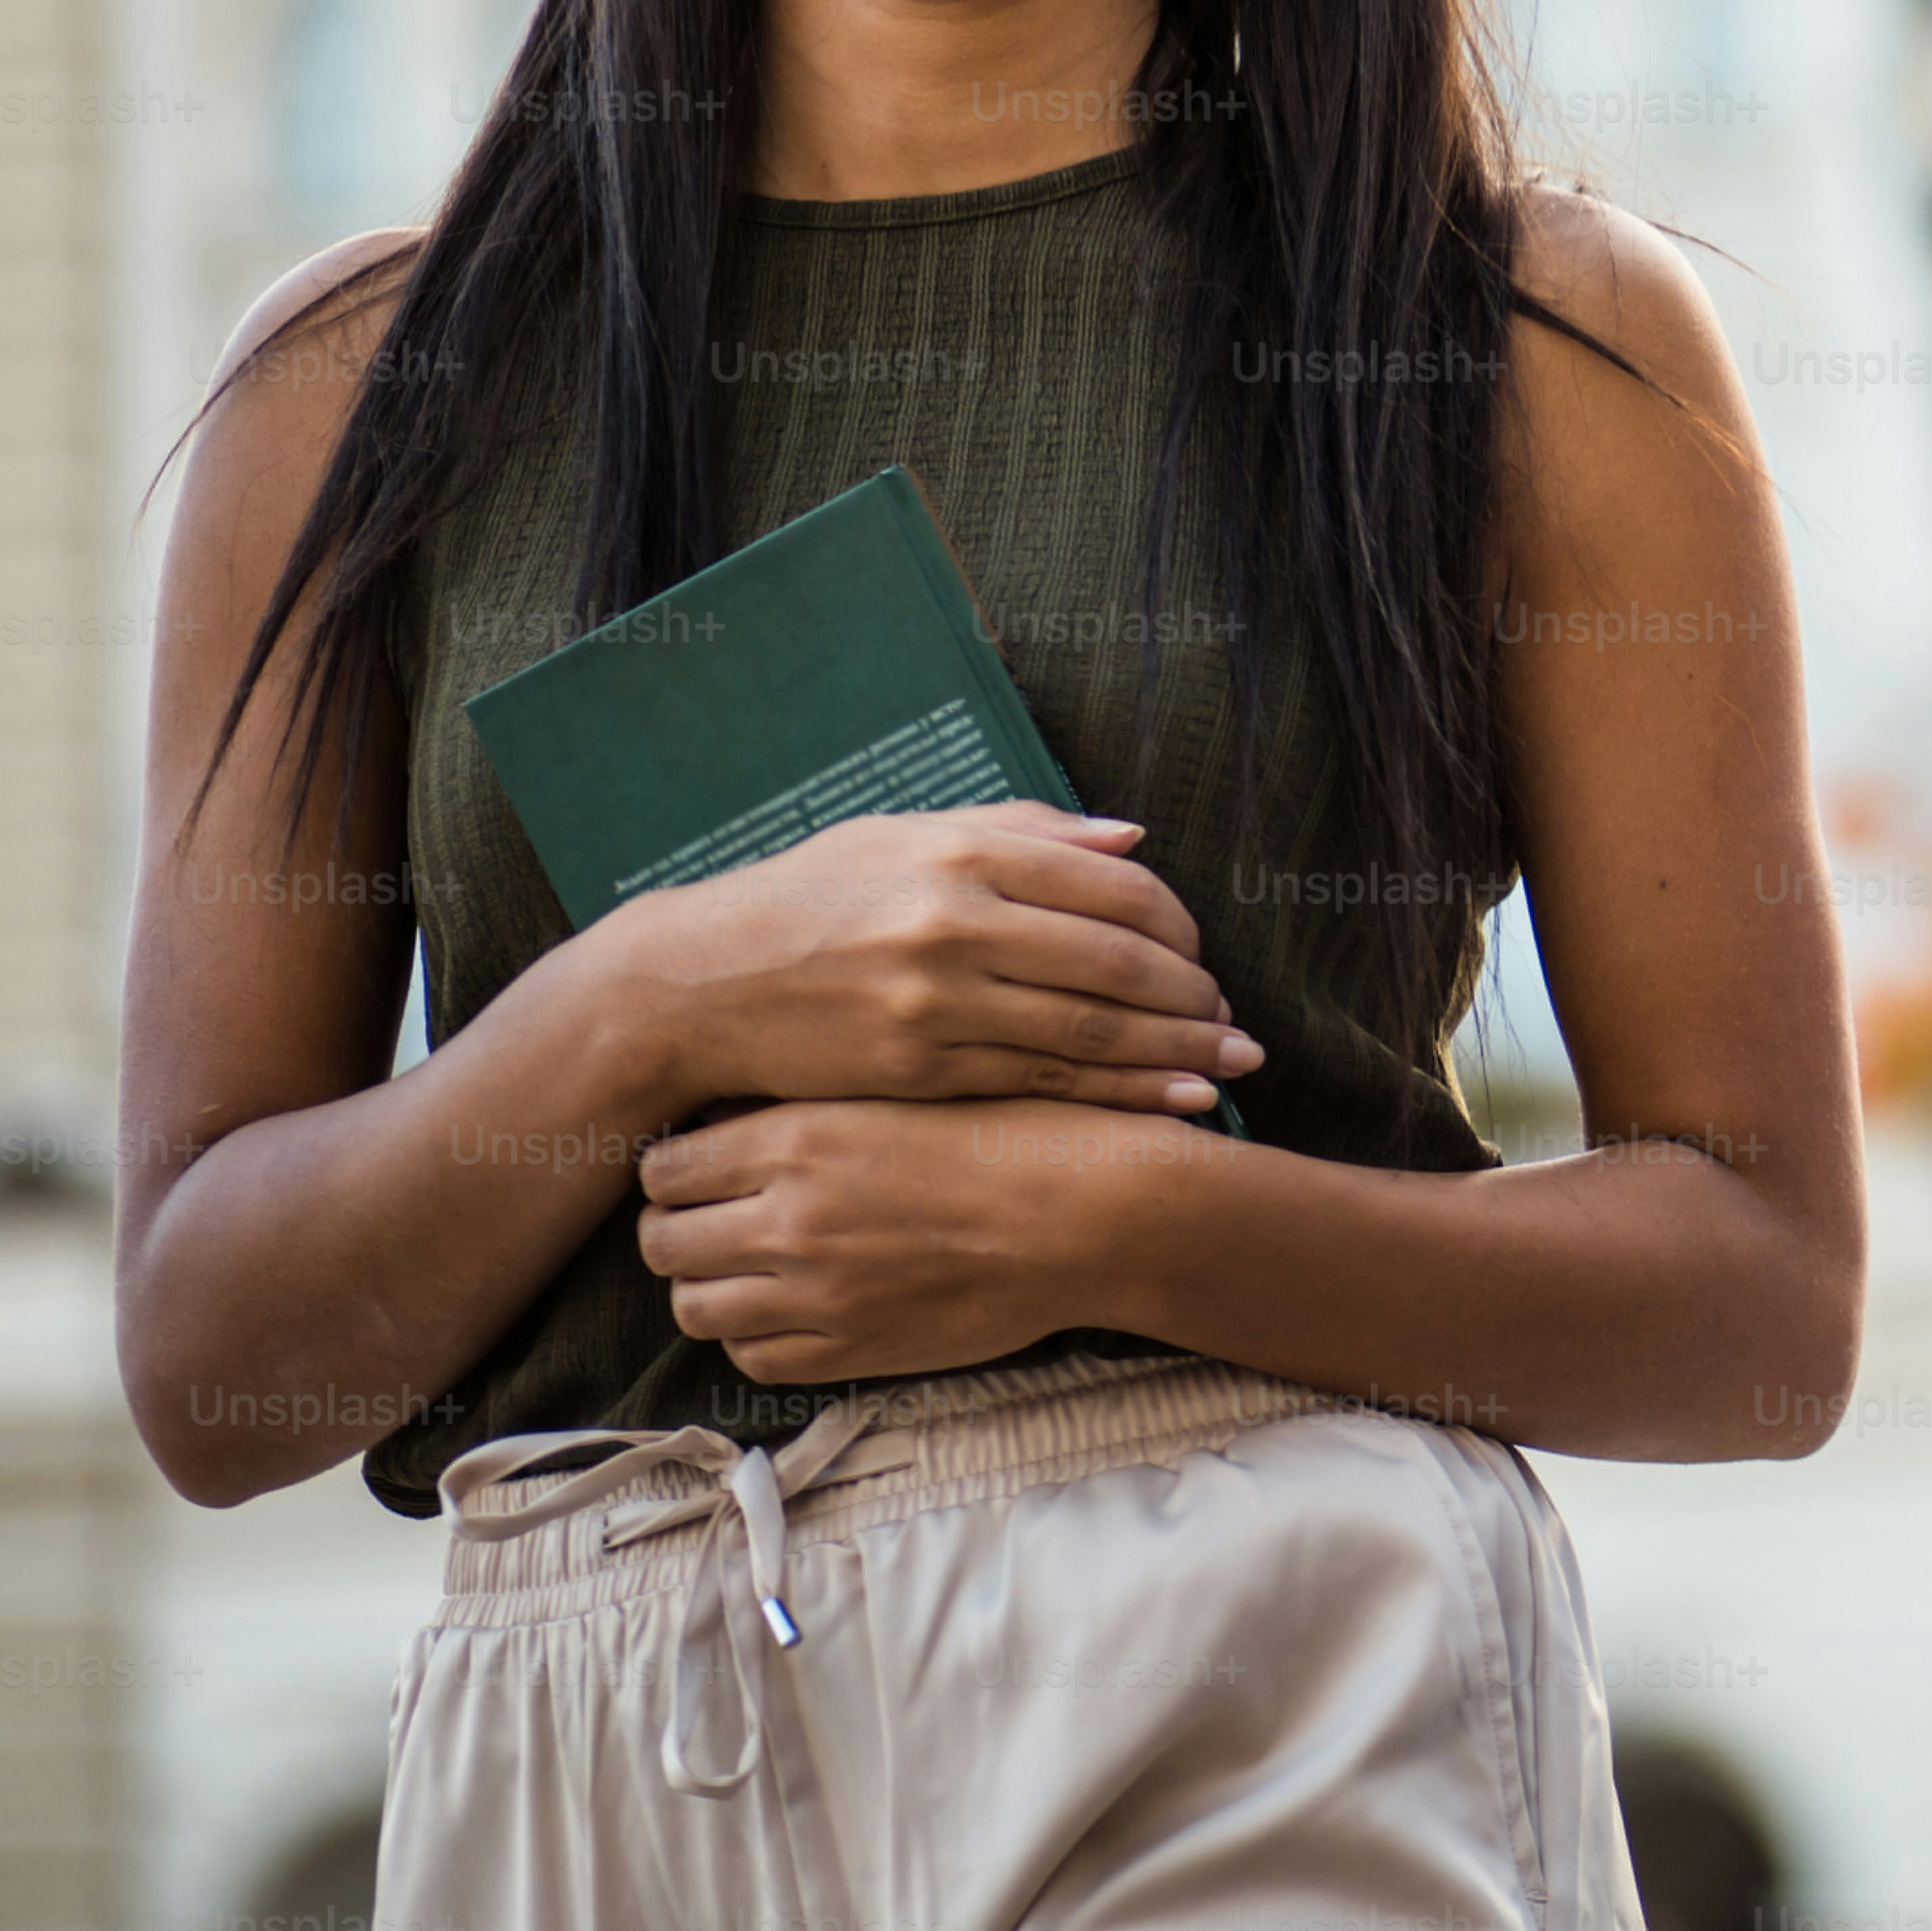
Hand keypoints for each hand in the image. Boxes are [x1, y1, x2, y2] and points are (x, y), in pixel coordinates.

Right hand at [593, 804, 1255, 1127]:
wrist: (697, 985)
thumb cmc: (810, 899)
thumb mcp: (905, 836)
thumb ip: (1023, 830)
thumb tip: (1131, 839)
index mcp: (960, 853)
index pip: (1113, 887)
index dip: (1178, 925)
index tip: (1201, 951)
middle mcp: (954, 921)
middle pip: (1117, 961)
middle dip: (1193, 995)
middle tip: (1234, 1017)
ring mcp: (935, 1001)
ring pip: (1090, 1030)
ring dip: (1176, 1050)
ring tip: (1230, 1063)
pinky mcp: (917, 1069)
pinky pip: (1042, 1084)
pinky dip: (1119, 1094)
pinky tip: (1172, 1101)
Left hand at [636, 1094, 1219, 1380]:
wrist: (1091, 1214)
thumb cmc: (1016, 1135)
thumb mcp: (907, 1088)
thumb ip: (810, 1108)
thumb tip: (726, 1125)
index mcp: (801, 1138)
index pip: (663, 1168)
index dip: (676, 1169)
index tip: (703, 1167)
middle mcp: (791, 1218)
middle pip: (662, 1240)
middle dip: (680, 1226)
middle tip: (718, 1217)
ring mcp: (816, 1294)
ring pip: (693, 1305)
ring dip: (711, 1282)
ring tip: (752, 1263)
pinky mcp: (849, 1351)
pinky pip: (752, 1356)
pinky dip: (756, 1332)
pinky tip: (793, 1304)